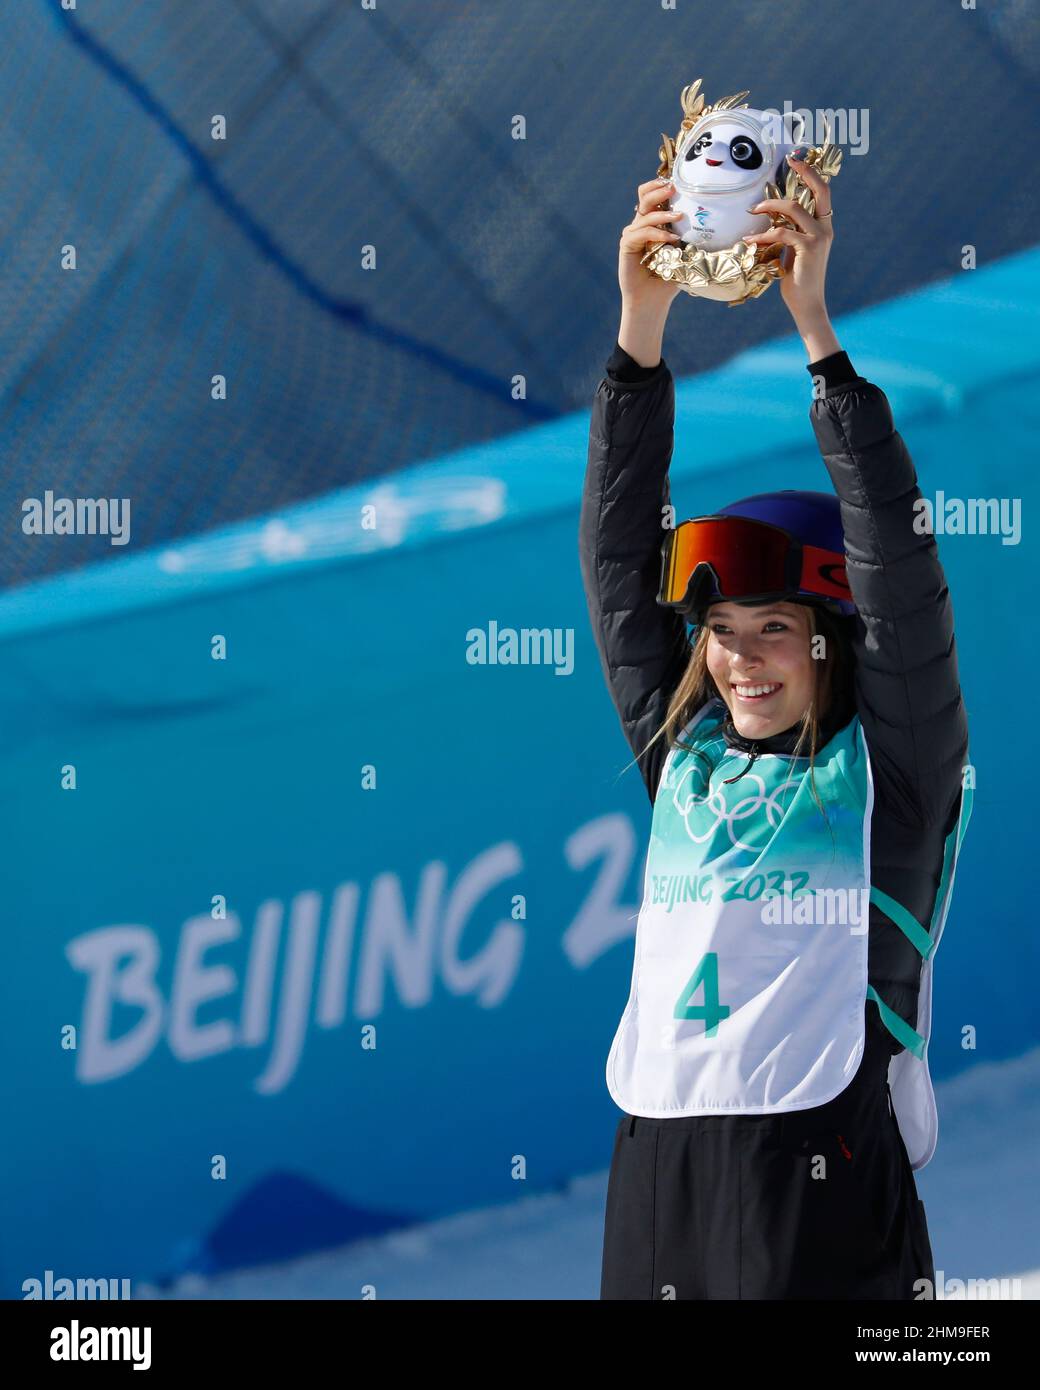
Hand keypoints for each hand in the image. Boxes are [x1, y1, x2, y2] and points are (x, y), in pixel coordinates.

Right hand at [617, 178, 683, 364]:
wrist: (653, 301)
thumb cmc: (672, 278)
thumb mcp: (687, 254)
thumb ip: (695, 238)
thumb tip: (726, 226)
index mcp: (654, 222)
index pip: (653, 194)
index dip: (661, 184)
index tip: (679, 181)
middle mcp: (642, 224)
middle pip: (644, 195)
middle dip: (658, 188)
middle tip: (674, 188)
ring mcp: (633, 234)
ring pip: (644, 214)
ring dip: (662, 213)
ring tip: (679, 216)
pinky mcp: (627, 246)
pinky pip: (640, 233)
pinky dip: (656, 233)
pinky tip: (670, 239)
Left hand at [744, 155, 838, 356]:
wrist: (807, 304)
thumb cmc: (797, 279)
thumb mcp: (794, 251)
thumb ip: (790, 233)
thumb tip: (773, 220)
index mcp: (824, 226)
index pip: (823, 192)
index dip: (811, 174)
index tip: (796, 161)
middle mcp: (825, 228)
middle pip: (820, 190)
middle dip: (805, 172)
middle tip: (789, 160)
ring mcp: (819, 237)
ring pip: (794, 208)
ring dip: (770, 206)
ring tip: (753, 211)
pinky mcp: (808, 248)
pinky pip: (782, 232)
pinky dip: (764, 234)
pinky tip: (750, 240)